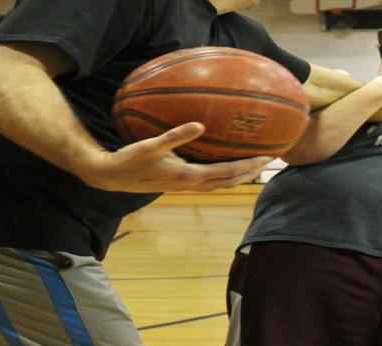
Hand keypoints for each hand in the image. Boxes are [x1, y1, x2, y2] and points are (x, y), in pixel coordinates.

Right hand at [77, 123, 270, 193]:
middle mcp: (191, 184)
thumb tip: (200, 124)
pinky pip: (209, 181)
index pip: (226, 172)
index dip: (247, 165)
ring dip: (238, 176)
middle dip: (249, 172)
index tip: (266, 157)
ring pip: (220, 183)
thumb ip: (176, 135)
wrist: (112, 177)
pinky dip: (223, 175)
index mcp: (188, 176)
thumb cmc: (130, 159)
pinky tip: (225, 166)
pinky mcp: (180, 183)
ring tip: (254, 166)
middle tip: (269, 161)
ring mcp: (186, 186)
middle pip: (228, 181)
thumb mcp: (152, 145)